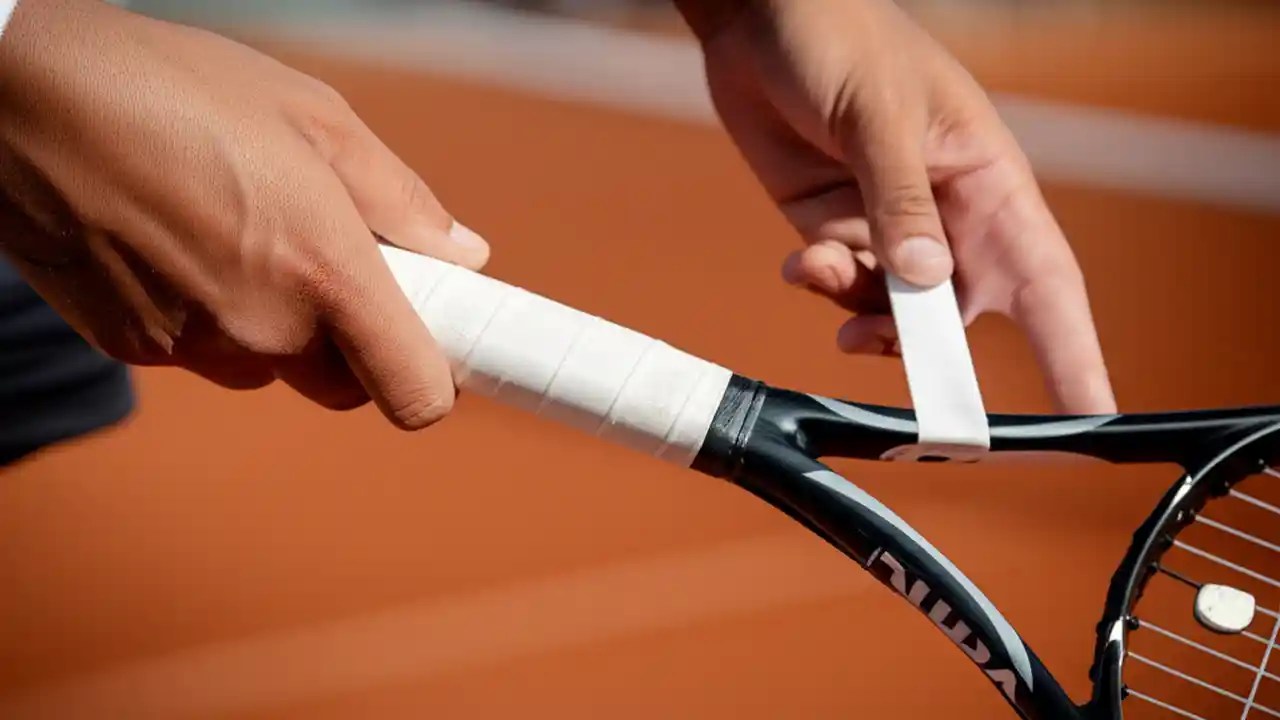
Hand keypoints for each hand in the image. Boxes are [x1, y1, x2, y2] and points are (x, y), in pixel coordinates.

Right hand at [0, 0, 488, 427]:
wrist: (20, 93)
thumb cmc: (175, 87)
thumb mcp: (317, 118)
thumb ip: (403, 202)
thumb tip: (464, 257)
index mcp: (326, 274)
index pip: (416, 395)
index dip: (436, 377)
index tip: (440, 343)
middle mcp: (263, 331)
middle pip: (346, 383)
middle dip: (351, 335)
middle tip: (328, 256)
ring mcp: (193, 348)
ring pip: (271, 367)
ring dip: (276, 324)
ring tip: (238, 228)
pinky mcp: (133, 349)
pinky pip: (204, 352)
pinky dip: (209, 314)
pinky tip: (179, 241)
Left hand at [678, 0, 1115, 413]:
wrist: (758, 20)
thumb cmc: (841, 37)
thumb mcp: (877, 114)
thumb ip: (899, 202)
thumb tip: (926, 283)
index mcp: (988, 182)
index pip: (1047, 285)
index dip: (1073, 355)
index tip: (1093, 419)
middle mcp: (947, 216)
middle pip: (964, 316)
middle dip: (939, 359)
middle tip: (921, 404)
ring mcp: (889, 228)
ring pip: (895, 313)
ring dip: (864, 317)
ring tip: (824, 272)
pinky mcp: (835, 229)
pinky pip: (843, 287)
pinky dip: (825, 287)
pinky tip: (802, 262)